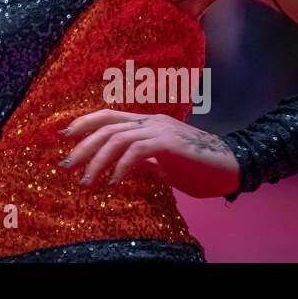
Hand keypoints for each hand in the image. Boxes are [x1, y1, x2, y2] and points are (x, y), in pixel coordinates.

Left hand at [58, 110, 239, 198]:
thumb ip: (145, 162)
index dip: (84, 122)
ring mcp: (160, 129)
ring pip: (117, 137)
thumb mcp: (165, 166)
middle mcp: (151, 121)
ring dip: (97, 160)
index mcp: (148, 123)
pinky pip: (137, 150)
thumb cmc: (200, 168)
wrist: (233, 166)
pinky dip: (121, 166)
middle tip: (66, 166)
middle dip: (82, 145)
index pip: (108, 116)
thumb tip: (123, 167)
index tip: (64, 136)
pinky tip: (114, 182)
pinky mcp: (169, 143)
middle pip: (107, 126)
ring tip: (86, 181)